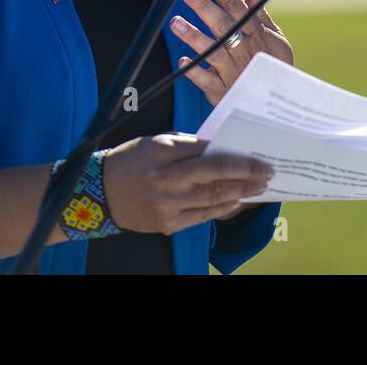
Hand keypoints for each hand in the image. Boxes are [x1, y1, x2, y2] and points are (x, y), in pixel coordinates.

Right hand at [100, 133, 273, 233]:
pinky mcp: (168, 223)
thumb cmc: (129, 161)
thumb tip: (217, 148)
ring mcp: (168, 204)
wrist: (99, 193)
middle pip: (215, 175)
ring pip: (213, 198)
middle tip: (267, 171)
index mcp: (163, 152)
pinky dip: (222, 208)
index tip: (255, 153)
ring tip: (259, 187)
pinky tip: (236, 202)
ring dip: (240, 192)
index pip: (206, 151)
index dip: (234, 154)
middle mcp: (167, 179)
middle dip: (246, 173)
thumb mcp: (153, 143)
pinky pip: (202, 216)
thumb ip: (185, 145)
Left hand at [170, 0, 292, 105]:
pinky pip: (207, 81)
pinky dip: (195, 71)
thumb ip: (260, 12)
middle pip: (223, 25)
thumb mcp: (274, 38)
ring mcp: (233, 72)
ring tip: (175, 22)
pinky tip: (182, 60)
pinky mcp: (222, 92)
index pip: (236, 4)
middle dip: (204, 6)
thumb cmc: (272, 65)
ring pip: (213, 51)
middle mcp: (245, 50)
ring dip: (194, 36)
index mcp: (256, 34)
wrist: (276, 106)